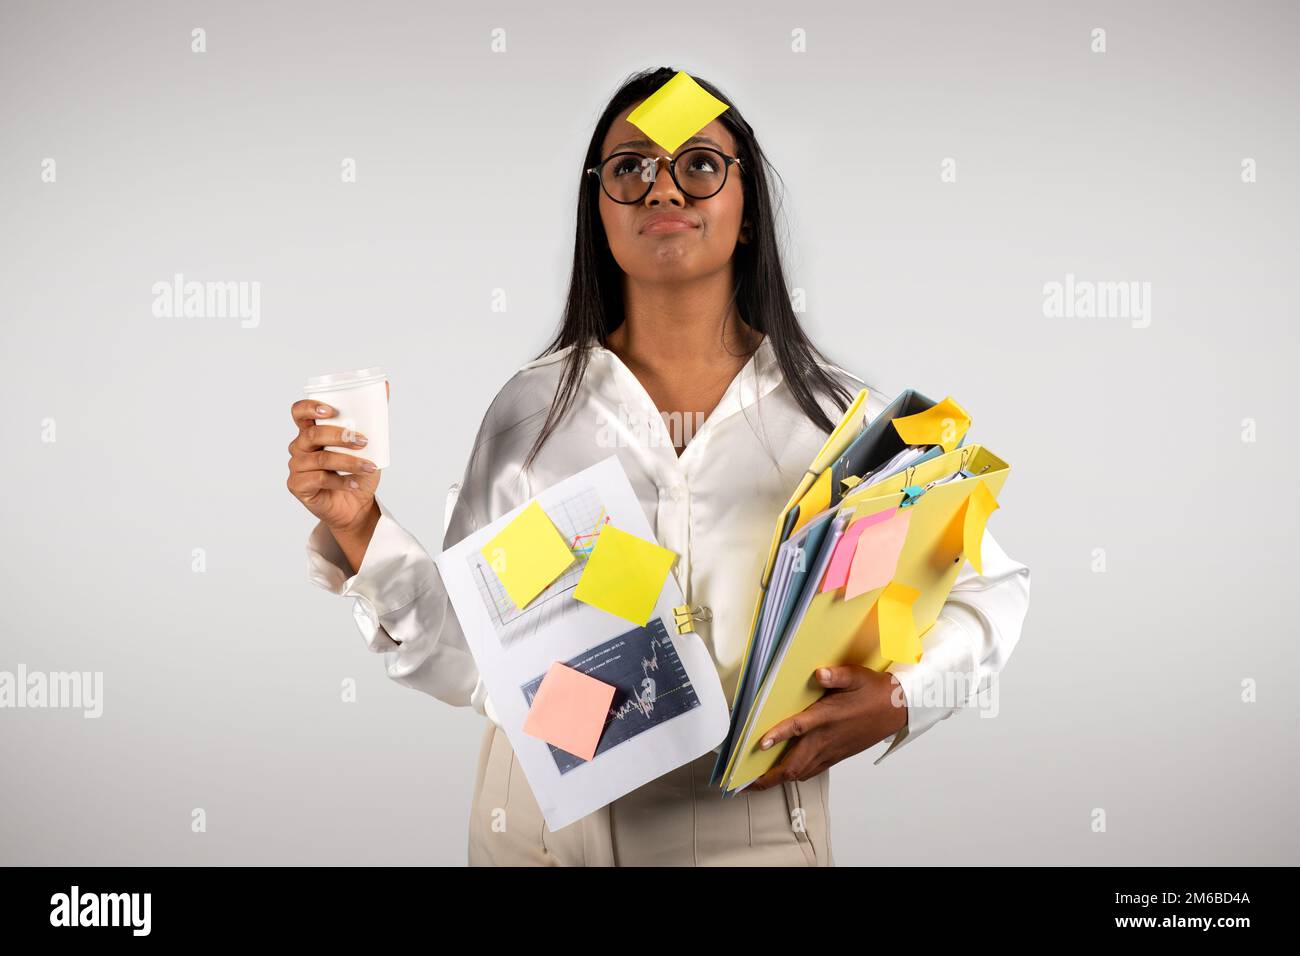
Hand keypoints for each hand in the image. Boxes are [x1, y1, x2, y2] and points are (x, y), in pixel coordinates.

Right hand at [285, 382, 388, 531]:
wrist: (356, 505)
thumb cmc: (358, 471)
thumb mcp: (369, 443)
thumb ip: (373, 417)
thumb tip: (386, 386)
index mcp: (311, 431)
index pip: (299, 412)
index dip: (310, 407)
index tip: (331, 411)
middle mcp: (300, 447)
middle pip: (311, 435)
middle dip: (339, 436)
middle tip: (363, 441)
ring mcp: (297, 467)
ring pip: (320, 459)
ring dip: (348, 461)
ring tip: (370, 466)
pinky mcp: (298, 486)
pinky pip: (319, 480)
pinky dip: (341, 480)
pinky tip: (355, 482)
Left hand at [746, 665, 907, 790]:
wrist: (897, 710)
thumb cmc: (874, 692)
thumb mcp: (856, 676)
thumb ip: (837, 676)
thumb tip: (820, 673)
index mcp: (827, 717)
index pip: (798, 728)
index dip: (778, 736)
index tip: (760, 743)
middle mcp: (826, 738)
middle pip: (794, 765)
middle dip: (769, 776)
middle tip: (746, 781)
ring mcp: (832, 750)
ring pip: (801, 772)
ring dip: (779, 779)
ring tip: (758, 782)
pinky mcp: (837, 756)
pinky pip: (812, 771)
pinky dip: (795, 775)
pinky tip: (785, 774)